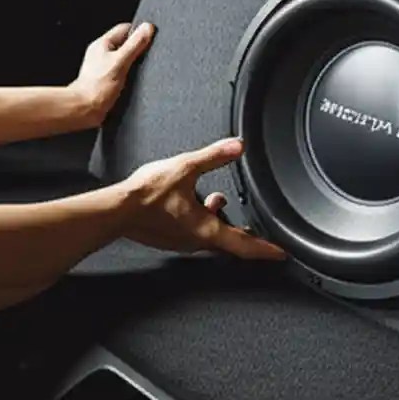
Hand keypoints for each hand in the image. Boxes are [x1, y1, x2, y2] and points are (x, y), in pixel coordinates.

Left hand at [69, 22, 154, 126]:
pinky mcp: (105, 80)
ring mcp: (102, 67)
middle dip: (137, 49)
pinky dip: (128, 76)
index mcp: (102, 44)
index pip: (124, 28)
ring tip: (137, 71)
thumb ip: (135, 44)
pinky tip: (131, 82)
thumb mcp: (121, 61)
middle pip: (125, 44)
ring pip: (123, 59)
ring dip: (132, 65)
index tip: (149, 37)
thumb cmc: (97, 87)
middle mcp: (101, 54)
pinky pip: (121, 73)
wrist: (85, 109)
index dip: (138, 31)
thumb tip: (147, 28)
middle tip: (144, 57)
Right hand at [119, 138, 286, 260]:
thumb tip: (236, 146)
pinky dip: (201, 220)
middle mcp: (196, 241)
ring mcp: (181, 241)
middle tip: (256, 227)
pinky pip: (194, 232)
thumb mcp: (185, 167)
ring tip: (218, 200)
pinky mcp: (169, 237)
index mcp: (206, 230)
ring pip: (210, 236)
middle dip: (244, 233)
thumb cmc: (146, 196)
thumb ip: (213, 156)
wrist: (116, 210)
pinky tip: (194, 203)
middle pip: (229, 242)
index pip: (245, 246)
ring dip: (219, 221)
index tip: (281, 253)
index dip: (266, 249)